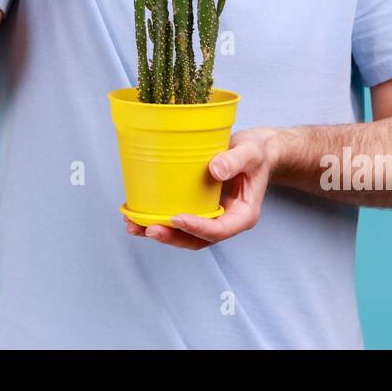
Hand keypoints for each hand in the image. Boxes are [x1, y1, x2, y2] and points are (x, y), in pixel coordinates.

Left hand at [125, 127, 276, 249]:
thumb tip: (215, 170)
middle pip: (198, 239)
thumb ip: (235, 161)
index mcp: (243, 215)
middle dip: (172, 237)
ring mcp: (212, 216)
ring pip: (185, 234)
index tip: (177, 218)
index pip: (220, 230)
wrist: (256, 151)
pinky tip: (138, 214)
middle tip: (149, 229)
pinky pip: (179, 219)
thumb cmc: (256, 153)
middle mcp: (226, 220)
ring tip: (134, 226)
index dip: (197, 228)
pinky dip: (159, 219)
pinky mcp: (199, 207)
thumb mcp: (251, 152)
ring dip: (161, 232)